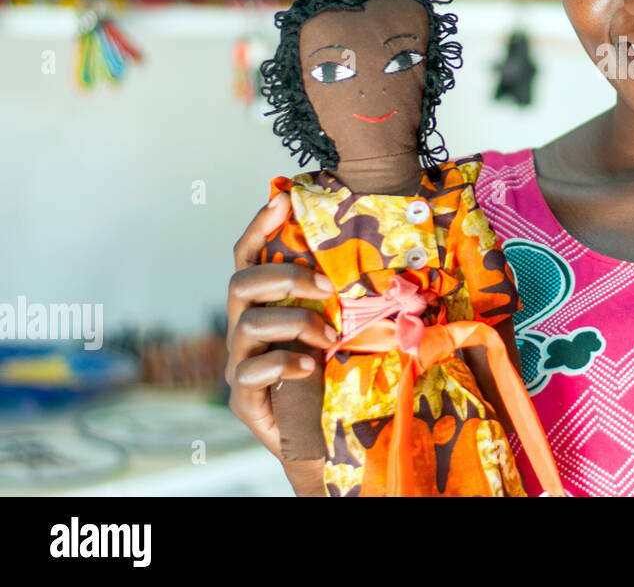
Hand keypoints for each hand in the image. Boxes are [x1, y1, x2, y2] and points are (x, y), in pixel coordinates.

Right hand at [225, 193, 335, 460]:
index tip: (282, 200)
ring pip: (249, 324)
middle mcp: (244, 328)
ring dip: (295, 324)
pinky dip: (285, 363)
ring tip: (328, 338)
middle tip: (329, 289)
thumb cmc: (337, 375)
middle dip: (286, 277)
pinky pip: (252, 371)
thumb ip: (346, 297)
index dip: (260, 227)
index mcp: (265, 305)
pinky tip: (311, 368)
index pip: (249, 257)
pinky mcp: (243, 397)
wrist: (326, 438)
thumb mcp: (344, 328)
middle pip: (241, 283)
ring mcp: (239, 363)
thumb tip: (387, 257)